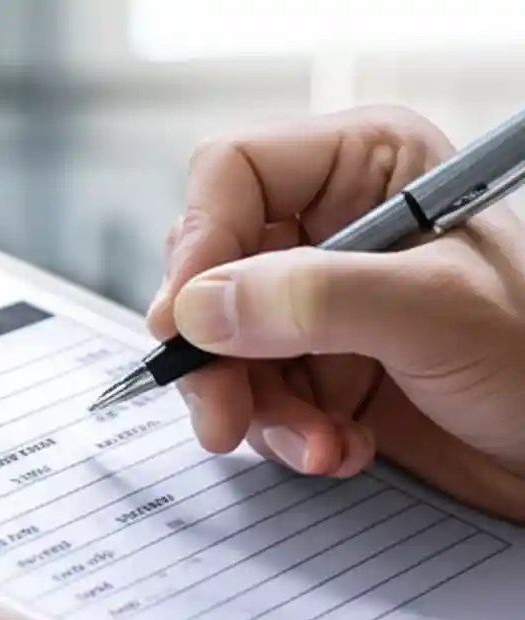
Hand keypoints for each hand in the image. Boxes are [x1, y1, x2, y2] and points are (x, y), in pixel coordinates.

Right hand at [147, 104, 524, 518]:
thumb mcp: (436, 312)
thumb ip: (316, 299)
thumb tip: (200, 307)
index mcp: (362, 168)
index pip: (231, 175)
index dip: (199, 245)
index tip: (185, 323)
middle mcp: (329, 228)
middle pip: (211, 267)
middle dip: (216, 349)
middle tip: (224, 411)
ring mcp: (319, 302)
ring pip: (222, 341)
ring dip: (254, 405)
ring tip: (314, 443)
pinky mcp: (318, 366)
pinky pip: (253, 393)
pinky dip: (284, 434)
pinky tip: (338, 450)